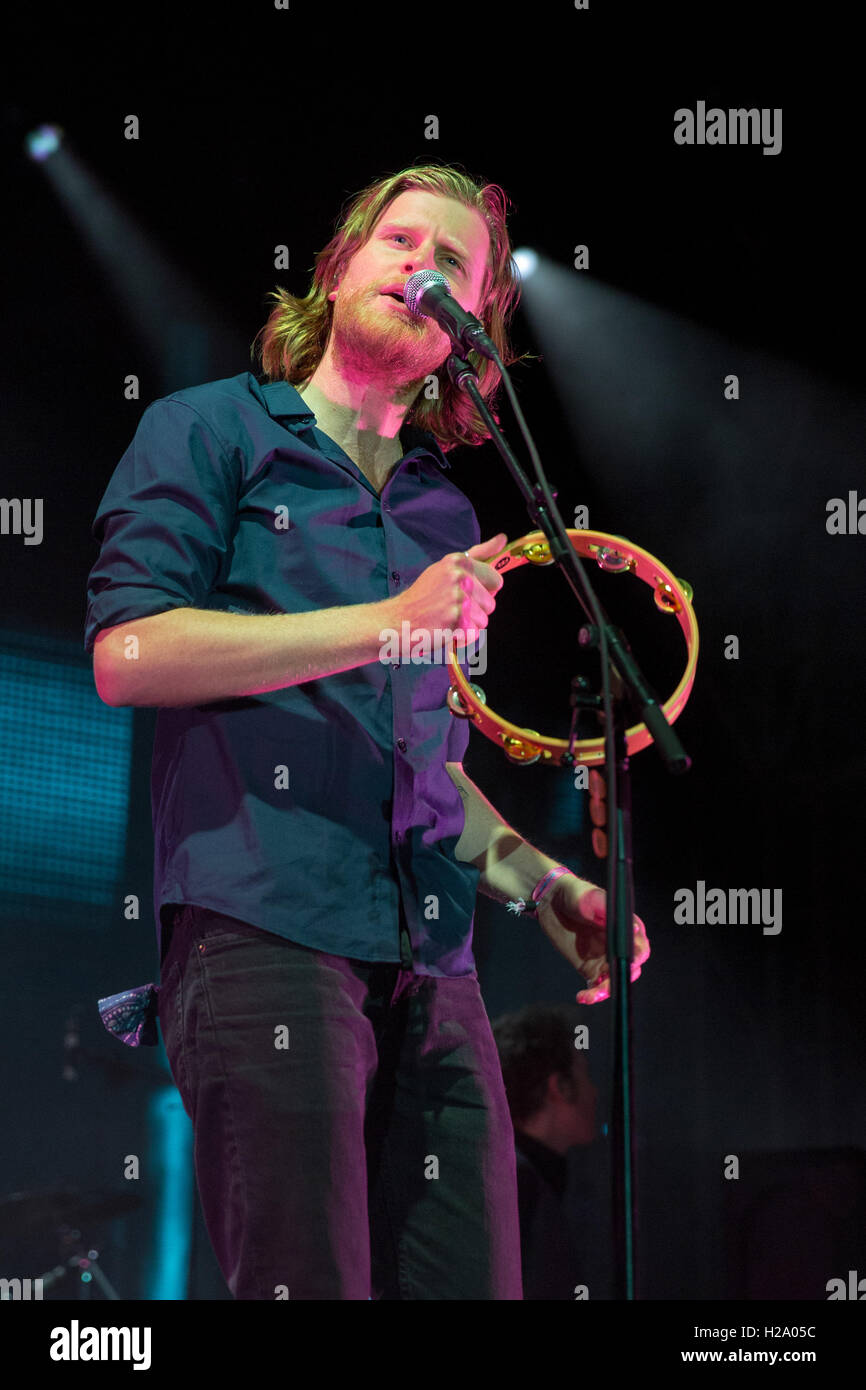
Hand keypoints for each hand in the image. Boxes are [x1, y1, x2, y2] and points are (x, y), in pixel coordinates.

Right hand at [396, 533, 507, 645]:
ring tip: (446, 619)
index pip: (496, 580)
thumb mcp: (447, 567)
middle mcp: (460, 577)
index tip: (467, 593)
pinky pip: (474, 634)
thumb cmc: (422, 596)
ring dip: (468, 625)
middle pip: (491, 603)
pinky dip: (462, 637)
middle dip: (476, 611)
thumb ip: (478, 554)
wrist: (397, 620)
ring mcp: (458, 599)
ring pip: (483, 620)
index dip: (485, 591)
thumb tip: (503, 539)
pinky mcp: (456, 620)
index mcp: (459, 562)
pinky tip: (445, 630)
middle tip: (451, 609)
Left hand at [536, 873, 649, 1004]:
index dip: (637, 955)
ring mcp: (605, 958)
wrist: (551, 901)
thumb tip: (634, 930)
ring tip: (591, 994)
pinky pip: (596, 985)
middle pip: (630, 968)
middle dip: (622, 977)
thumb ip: (608, 912)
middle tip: (608, 981)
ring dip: (606, 990)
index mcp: (627, 928)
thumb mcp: (590, 898)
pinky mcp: (590, 968)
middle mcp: (620, 946)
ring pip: (614, 981)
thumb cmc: (576, 894)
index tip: (629, 961)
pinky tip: (582, 997)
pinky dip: (592, 994)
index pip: (639, 946)